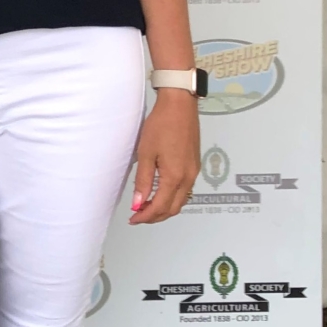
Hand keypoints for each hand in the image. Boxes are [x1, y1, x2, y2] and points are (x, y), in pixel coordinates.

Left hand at [128, 90, 199, 224]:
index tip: (133, 219)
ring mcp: (193, 172)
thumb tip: (138, 203)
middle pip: (173, 208)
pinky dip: (172, 198)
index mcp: (175, 176)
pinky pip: (185, 190)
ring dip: (164, 208)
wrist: (179, 107)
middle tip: (137, 216)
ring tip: (146, 207)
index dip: (146, 216)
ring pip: (180, 200)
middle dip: (155, 216)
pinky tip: (159, 194)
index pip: (160, 207)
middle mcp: (188, 177)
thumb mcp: (146, 154)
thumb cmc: (161, 126)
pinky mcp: (194, 165)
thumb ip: (143, 181)